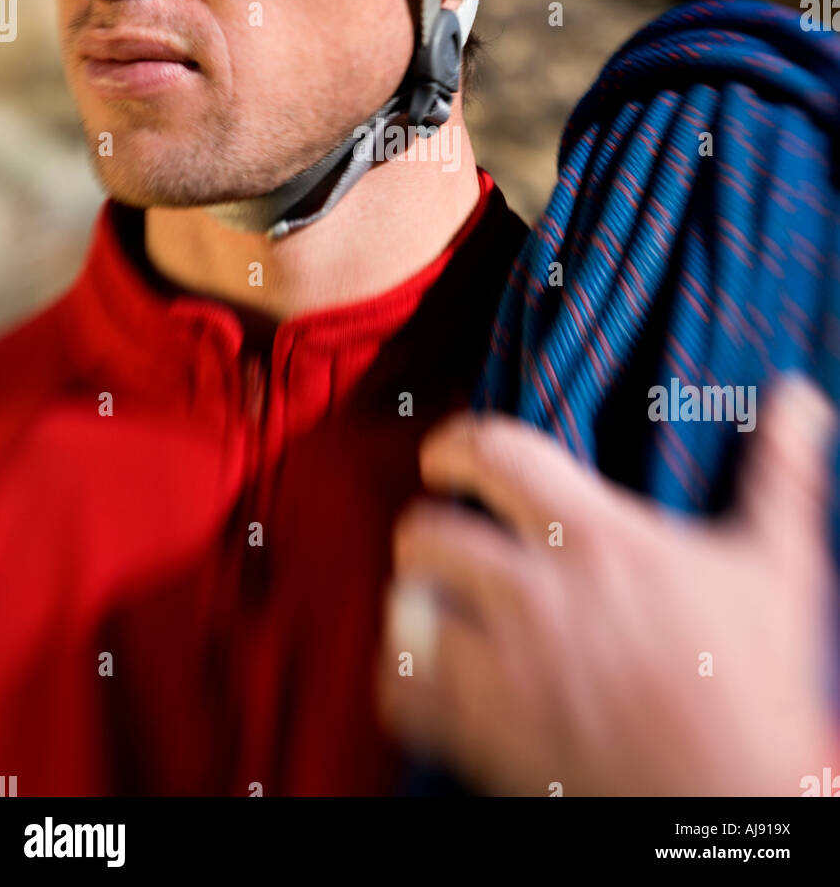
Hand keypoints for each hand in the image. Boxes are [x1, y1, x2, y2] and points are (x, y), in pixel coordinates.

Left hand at [376, 373, 838, 795]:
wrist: (741, 800)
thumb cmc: (760, 683)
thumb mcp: (776, 565)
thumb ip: (780, 473)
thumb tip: (800, 402)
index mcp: (598, 540)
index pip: (495, 455)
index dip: (456, 441)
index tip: (446, 453)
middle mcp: (540, 594)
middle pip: (429, 533)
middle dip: (424, 528)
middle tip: (435, 534)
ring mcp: (509, 666)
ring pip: (409, 612)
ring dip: (413, 603)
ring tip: (428, 601)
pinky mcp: (495, 733)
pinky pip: (407, 696)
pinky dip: (403, 678)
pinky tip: (423, 670)